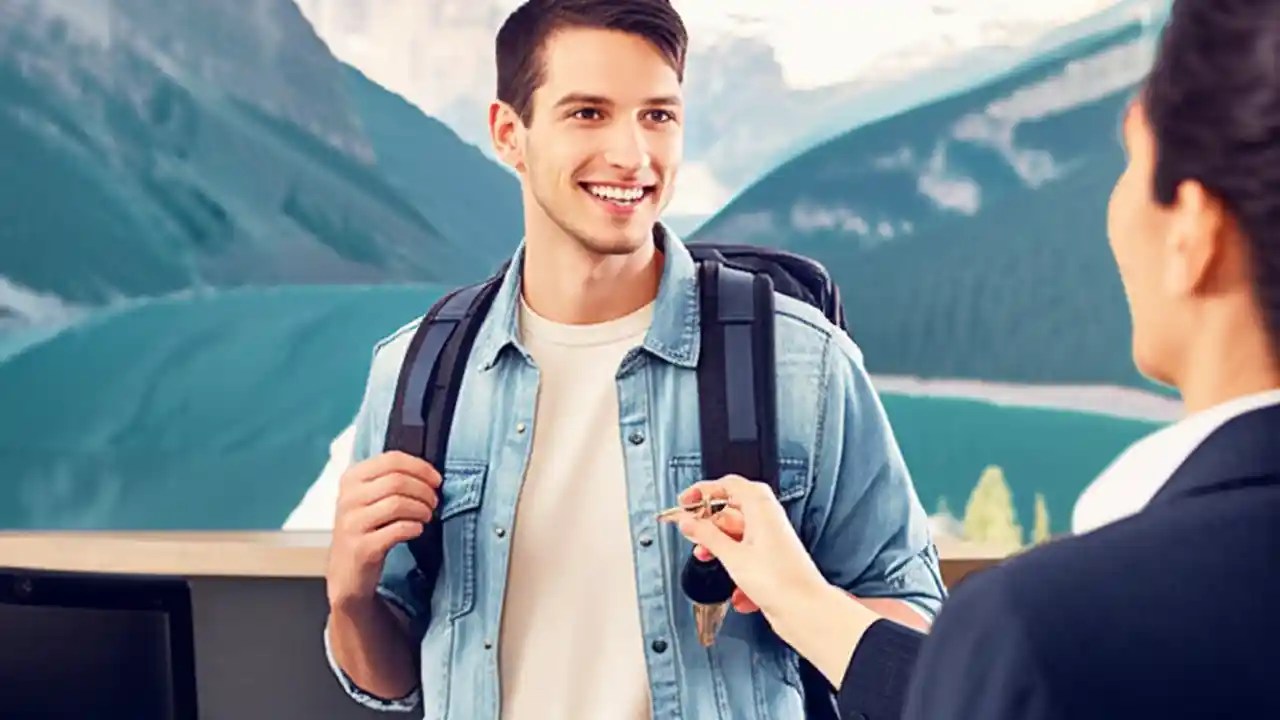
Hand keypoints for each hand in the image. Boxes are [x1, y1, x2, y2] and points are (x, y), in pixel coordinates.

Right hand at [326, 451, 440, 609]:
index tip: (436, 480)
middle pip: (397, 481)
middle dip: (424, 491)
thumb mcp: (369, 499)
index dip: (421, 467)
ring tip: (427, 516)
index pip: (391, 459)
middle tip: (433, 502)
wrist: (346, 573)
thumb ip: (391, 480)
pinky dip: (414, 527)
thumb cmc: (364, 531)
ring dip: (421, 509)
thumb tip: (429, 473)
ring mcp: (352, 523)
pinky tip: (417, 530)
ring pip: (398, 503)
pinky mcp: (361, 547)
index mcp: (351, 479)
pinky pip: (397, 529)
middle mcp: (347, 498)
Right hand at [665, 475, 828, 626]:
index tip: (686, 502)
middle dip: (709, 523)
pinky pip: (747, 555)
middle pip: (731, 510)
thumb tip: (688, 522)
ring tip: (706, 558)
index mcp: (761, 508)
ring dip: (720, 546)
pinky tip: (736, 590)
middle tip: (691, 533)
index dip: (704, 490)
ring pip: (737, 534)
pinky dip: (736, 568)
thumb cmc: (779, 581)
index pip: (729, 485)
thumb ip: (707, 536)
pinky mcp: (772, 560)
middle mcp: (768, 520)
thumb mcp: (732, 556)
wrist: (806, 610)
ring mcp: (771, 540)